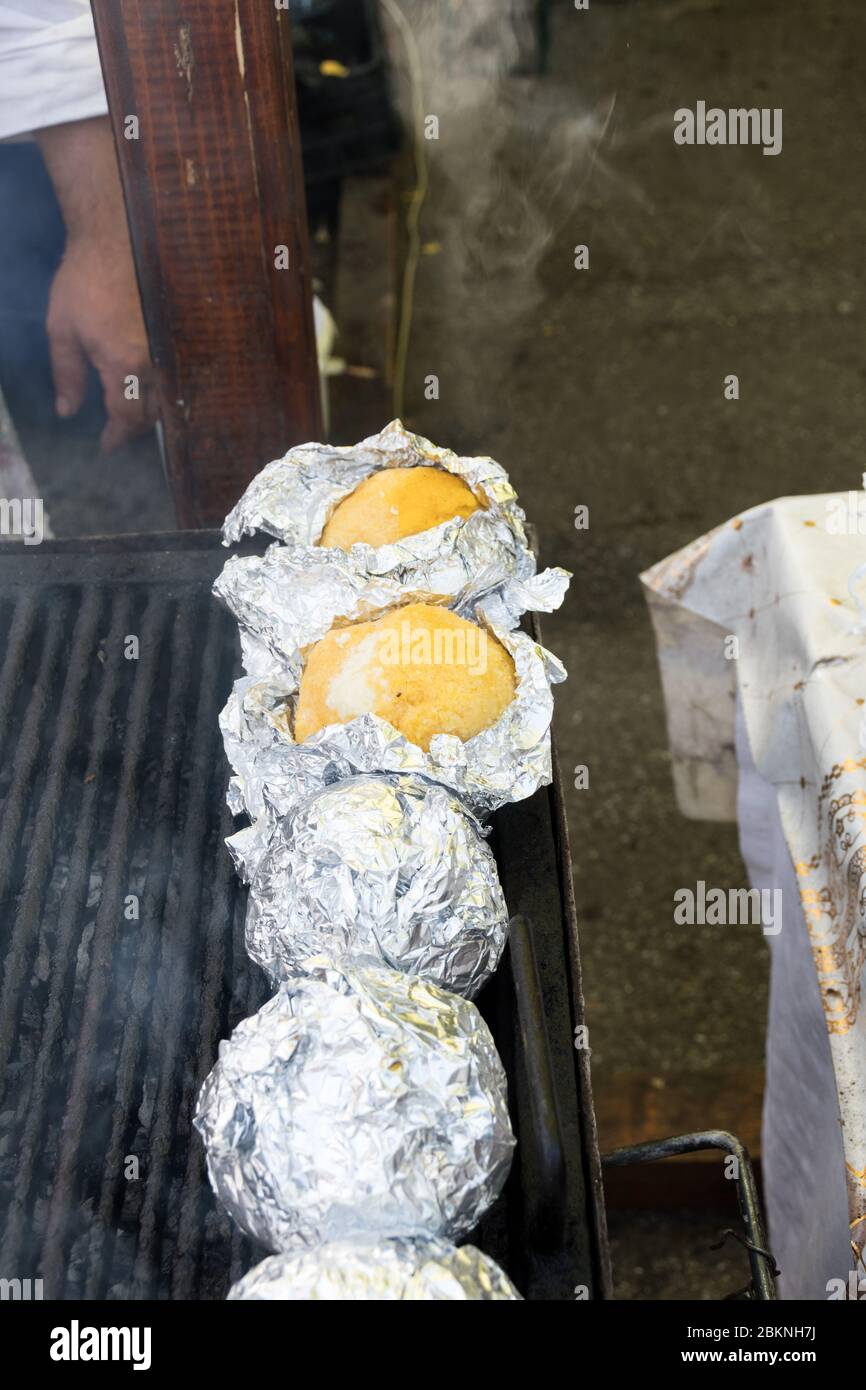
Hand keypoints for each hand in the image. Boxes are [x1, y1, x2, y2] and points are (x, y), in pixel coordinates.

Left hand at [38, 117, 156, 452]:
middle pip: (150, 413)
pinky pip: (175, 373)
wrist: (115, 238)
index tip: (106, 446)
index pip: (125, 417)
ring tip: (133, 412)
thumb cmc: (84, 281)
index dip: (116, 436)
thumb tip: (67, 412)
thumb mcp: (62, 330)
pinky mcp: (177, 333)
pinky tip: (153, 388)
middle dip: (133, 426)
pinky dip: (165, 389)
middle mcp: (153, 362)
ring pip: (166, 396)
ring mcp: (170, 348)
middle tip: (117, 430)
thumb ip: (66, 375)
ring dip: (150, 410)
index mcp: (124, 364)